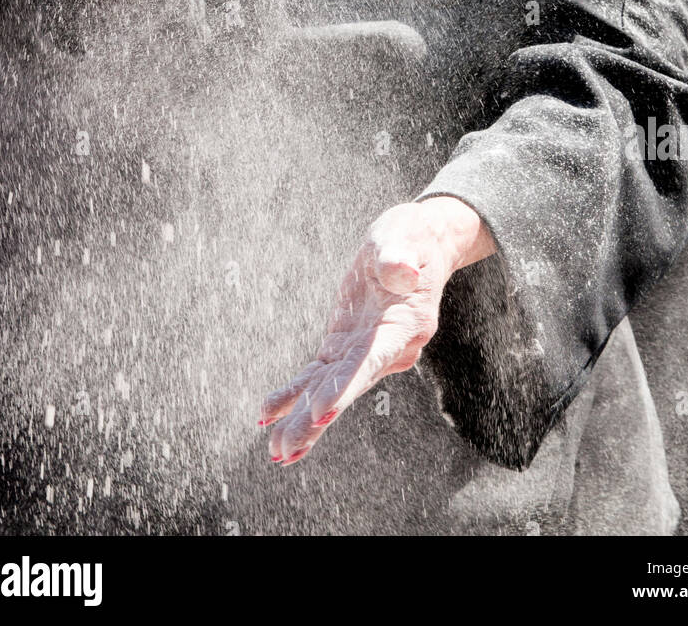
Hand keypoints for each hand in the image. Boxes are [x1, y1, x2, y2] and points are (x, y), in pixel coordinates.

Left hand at [259, 197, 494, 466]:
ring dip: (302, 420)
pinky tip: (269, 415)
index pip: (371, 361)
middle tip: (285, 448)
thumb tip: (402, 269)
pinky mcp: (347, 346)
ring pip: (331, 390)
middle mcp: (388, 349)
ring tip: (275, 450)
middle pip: (347, 388)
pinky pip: (320, 377)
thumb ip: (398, 257)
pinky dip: (296, 395)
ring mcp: (366, 351)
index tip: (322, 411)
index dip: (346, 387)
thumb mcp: (403, 238)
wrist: (418, 244)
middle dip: (315, 419)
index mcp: (403, 326)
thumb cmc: (411, 237)